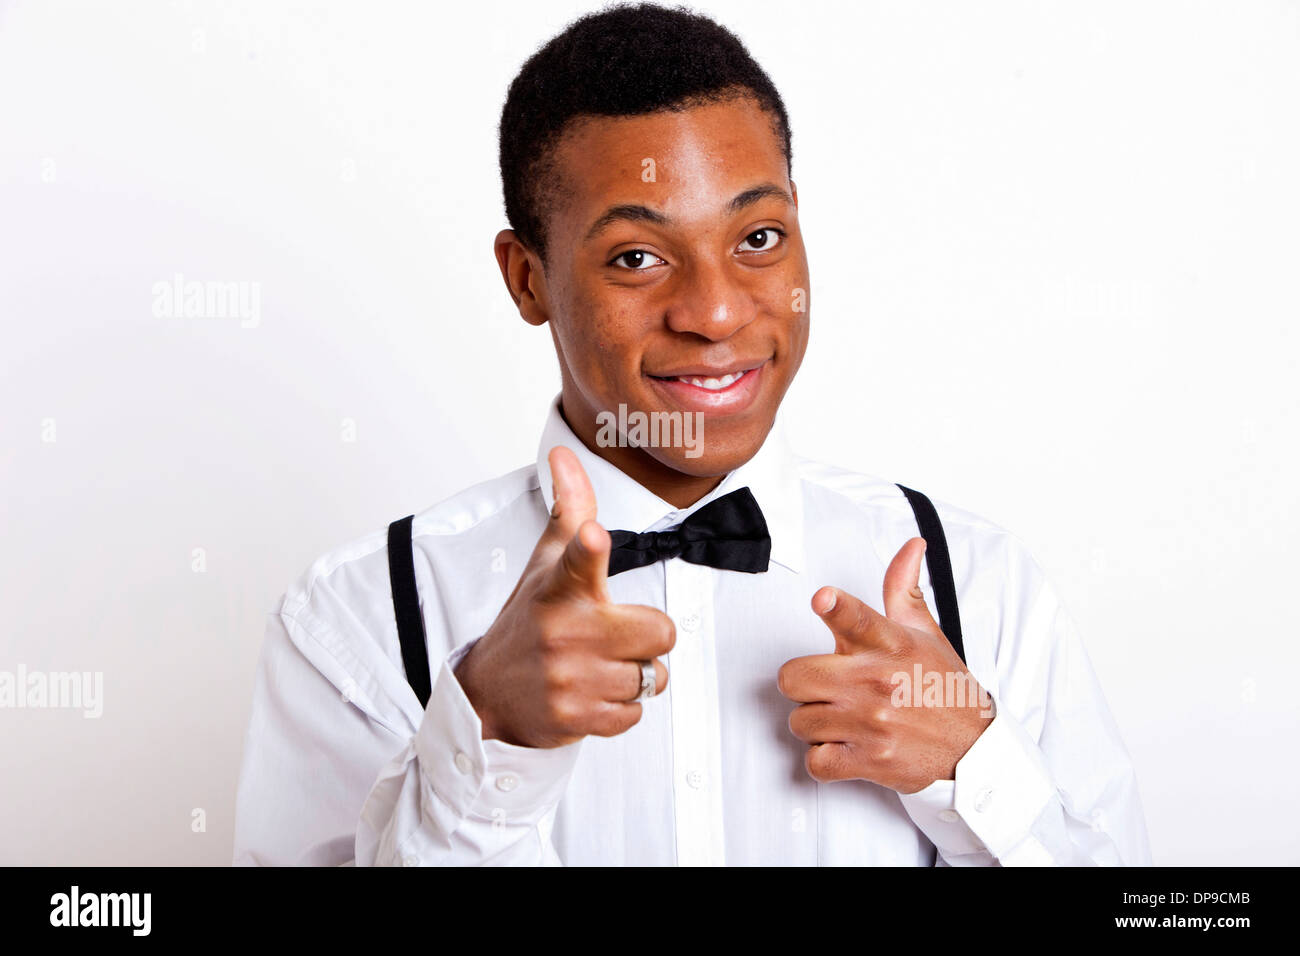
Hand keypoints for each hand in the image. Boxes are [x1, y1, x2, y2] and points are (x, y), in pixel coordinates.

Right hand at [453, 446, 676, 747]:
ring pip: (652, 677)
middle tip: (615, 635)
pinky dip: (621, 708)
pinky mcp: (575, 718)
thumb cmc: (528, 621)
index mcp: (559, 588)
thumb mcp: (545, 563)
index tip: (592, 538)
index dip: (589, 549)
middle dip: (647, 638)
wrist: (488, 696)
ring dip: (635, 675)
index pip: (578, 560)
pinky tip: (593, 694)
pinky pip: (635, 714)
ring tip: (600, 667)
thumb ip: (570, 509)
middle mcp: (565, 631)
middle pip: (660, 633)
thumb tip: (564, 453)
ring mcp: (570, 678)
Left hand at [777, 538, 994, 792]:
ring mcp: (872, 723)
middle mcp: (877, 682)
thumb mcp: (926, 633)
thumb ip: (903, 588)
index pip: (858, 619)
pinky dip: (825, 759)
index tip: (823, 598)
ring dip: (817, 724)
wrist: (973, 749)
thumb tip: (911, 546)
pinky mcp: (869, 760)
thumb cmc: (941, 687)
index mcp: (890, 645)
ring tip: (846, 719)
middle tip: (827, 686)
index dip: (836, 607)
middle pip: (794, 677)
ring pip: (800, 721)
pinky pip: (815, 760)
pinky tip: (847, 746)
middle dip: (803, 683)